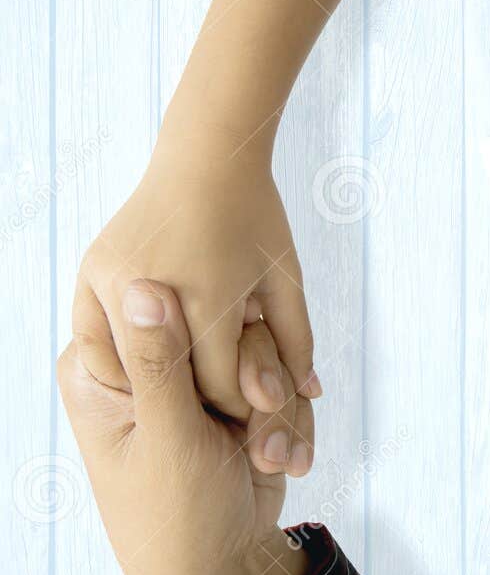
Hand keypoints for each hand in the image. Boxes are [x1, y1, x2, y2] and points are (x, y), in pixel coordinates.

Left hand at [57, 279, 308, 574]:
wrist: (225, 570)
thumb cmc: (176, 517)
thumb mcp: (166, 437)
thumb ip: (160, 361)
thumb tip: (141, 282)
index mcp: (106, 372)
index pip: (166, 311)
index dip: (213, 340)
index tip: (236, 390)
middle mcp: (151, 371)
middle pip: (227, 329)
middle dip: (257, 383)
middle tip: (261, 417)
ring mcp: (198, 387)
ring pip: (264, 357)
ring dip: (277, 411)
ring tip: (269, 459)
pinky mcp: (237, 404)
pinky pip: (283, 386)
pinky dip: (289, 425)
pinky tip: (281, 461)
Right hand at [72, 126, 319, 440]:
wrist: (205, 157)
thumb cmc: (256, 217)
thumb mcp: (285, 278)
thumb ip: (297, 341)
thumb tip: (311, 396)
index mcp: (210, 295)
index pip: (217, 385)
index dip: (237, 407)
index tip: (250, 413)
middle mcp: (156, 288)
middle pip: (171, 381)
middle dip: (195, 405)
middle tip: (213, 418)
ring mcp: (115, 278)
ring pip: (125, 366)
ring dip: (151, 387)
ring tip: (177, 399)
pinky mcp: (93, 270)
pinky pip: (92, 337)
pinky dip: (115, 360)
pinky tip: (141, 371)